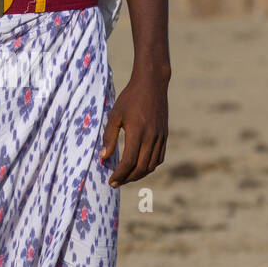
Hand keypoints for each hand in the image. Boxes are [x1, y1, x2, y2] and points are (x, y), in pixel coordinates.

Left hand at [99, 67, 168, 186]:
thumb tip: (103, 157)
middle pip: (140, 168)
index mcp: (137, 132)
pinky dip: (149, 167)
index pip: (128, 162)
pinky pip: (159, 158)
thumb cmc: (129, 98)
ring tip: (126, 177)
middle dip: (127, 179)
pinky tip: (140, 167)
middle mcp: (151, 137)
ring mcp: (160, 137)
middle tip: (116, 182)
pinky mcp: (164, 136)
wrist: (152, 84)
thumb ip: (109, 137)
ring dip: (138, 175)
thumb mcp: (115, 115)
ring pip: (151, 165)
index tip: (111, 181)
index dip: (119, 175)